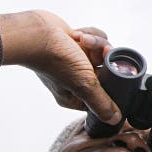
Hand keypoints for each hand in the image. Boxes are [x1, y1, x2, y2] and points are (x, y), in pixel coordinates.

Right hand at [0, 10, 120, 122]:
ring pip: (102, 51)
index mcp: (74, 96)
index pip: (103, 95)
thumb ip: (100, 102)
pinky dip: (89, 35)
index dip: (113, 81)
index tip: (115, 70)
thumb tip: (114, 120)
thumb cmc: (55, 59)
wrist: (36, 32)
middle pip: (107, 70)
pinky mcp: (76, 44)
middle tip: (103, 51)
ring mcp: (76, 61)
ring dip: (95, 43)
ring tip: (83, 40)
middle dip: (105, 56)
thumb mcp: (83, 84)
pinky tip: (76, 35)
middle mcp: (75, 80)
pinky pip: (96, 39)